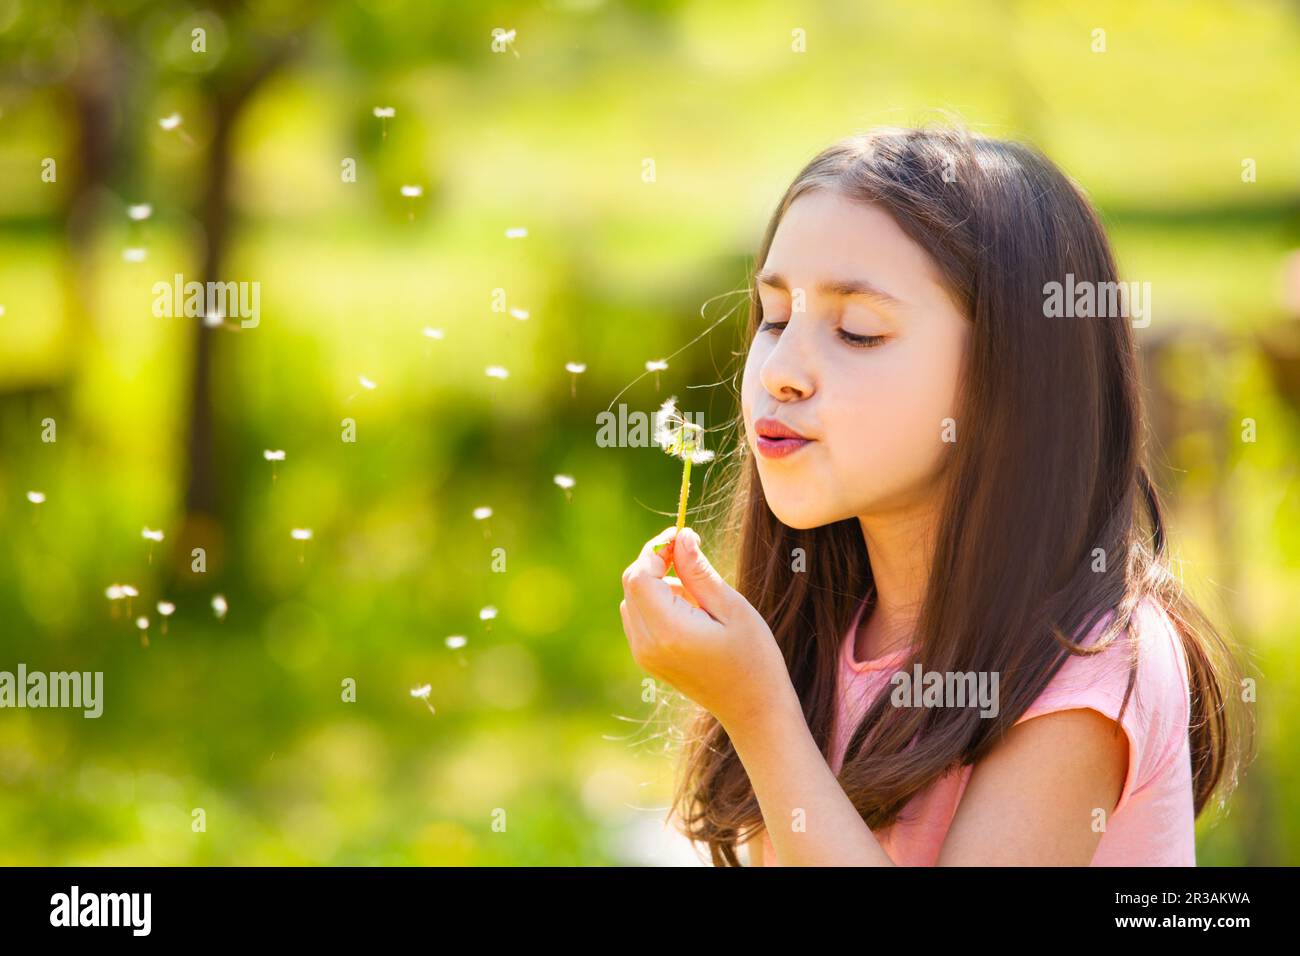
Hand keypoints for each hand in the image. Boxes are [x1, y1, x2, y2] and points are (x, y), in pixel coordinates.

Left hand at [619, 525, 791, 731]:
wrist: (753, 709)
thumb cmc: (753, 658)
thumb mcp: (732, 608)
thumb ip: (699, 572)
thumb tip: (680, 537)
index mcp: (669, 630)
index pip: (640, 575)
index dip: (657, 549)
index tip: (683, 536)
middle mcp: (647, 644)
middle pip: (632, 583)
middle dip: (656, 562)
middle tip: (691, 555)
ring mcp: (644, 654)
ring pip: (633, 598)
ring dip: (657, 583)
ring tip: (697, 595)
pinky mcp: (647, 659)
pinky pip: (638, 616)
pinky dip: (656, 603)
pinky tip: (689, 611)